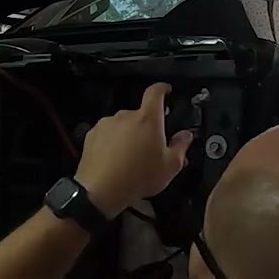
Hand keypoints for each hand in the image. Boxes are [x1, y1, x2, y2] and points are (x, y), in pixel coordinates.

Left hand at [74, 83, 193, 216]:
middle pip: (140, 114)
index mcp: (148, 119)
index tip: (166, 91)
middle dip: (146, 126)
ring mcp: (107, 124)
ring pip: (123, 125)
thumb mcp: (170, 167)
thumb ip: (181, 147)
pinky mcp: (92, 135)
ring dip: (128, 135)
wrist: (101, 190)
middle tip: (151, 146)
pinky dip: (113, 142)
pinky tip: (115, 160)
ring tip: (131, 158)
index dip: (163, 89)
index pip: (156, 92)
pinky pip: (107, 134)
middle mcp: (126, 116)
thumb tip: (185, 136)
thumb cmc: (138, 177)